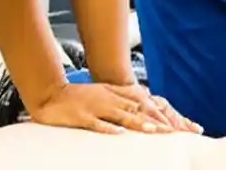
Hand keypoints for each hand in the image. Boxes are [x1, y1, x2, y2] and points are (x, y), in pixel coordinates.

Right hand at [29, 82, 201, 134]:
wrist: (51, 94)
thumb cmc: (79, 97)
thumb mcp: (104, 93)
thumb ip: (123, 99)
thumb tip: (144, 103)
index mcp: (115, 93)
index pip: (143, 103)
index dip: (159, 113)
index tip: (174, 125)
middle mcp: (109, 98)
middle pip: (136, 109)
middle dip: (155, 120)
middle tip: (172, 131)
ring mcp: (96, 106)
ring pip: (120, 115)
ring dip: (138, 122)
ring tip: (153, 131)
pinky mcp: (82, 115)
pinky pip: (97, 123)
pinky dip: (108, 127)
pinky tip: (119, 133)